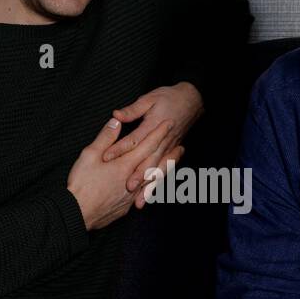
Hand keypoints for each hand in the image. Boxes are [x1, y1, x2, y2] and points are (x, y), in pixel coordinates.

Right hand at [68, 116, 181, 230]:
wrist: (77, 213)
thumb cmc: (81, 184)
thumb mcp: (89, 155)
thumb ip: (106, 137)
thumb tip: (116, 121)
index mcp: (125, 165)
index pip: (147, 145)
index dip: (158, 133)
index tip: (168, 124)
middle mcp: (132, 180)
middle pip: (156, 164)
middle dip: (169, 154)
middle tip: (182, 146)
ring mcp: (131, 195)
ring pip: (153, 180)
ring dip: (164, 170)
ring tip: (173, 164)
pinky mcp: (125, 207)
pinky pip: (144, 194)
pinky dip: (152, 187)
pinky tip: (154, 186)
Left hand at [103, 82, 202, 205]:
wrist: (192, 100)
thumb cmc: (169, 98)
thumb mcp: (149, 98)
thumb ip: (132, 110)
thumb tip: (116, 115)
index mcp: (153, 125)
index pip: (134, 139)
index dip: (120, 148)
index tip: (107, 157)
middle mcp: (162, 140)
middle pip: (148, 159)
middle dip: (138, 174)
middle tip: (127, 187)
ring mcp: (168, 148)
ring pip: (158, 170)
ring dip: (149, 185)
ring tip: (139, 200)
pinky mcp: (171, 153)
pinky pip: (164, 172)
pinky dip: (156, 185)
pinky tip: (148, 197)